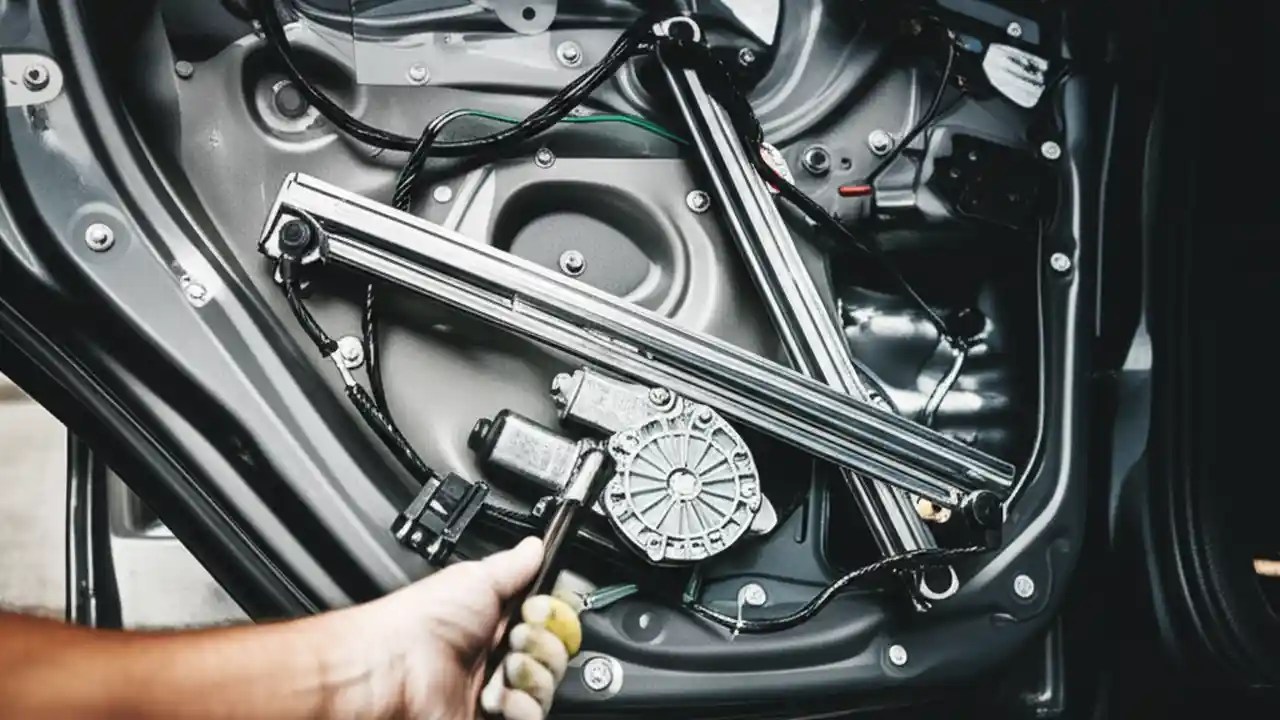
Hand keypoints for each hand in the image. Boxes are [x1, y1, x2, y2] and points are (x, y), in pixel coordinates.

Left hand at [318, 537, 579, 719]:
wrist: (394, 668)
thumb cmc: (423, 621)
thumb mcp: (476, 578)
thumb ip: (514, 565)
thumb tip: (536, 545)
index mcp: (496, 618)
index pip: (550, 619)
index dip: (554, 614)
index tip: (541, 607)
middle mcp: (498, 654)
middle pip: (555, 652)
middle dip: (544, 641)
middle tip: (517, 636)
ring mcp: (496, 689)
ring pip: (547, 685)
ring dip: (532, 673)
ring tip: (504, 667)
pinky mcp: (493, 718)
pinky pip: (532, 715)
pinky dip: (521, 705)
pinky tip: (497, 695)